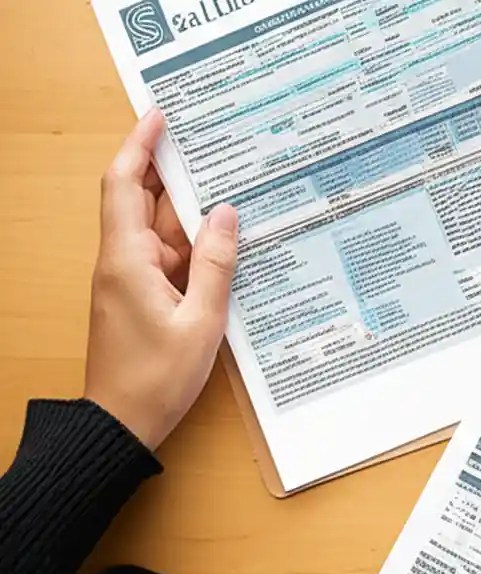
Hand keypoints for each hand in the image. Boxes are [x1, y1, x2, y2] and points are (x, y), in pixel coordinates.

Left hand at [84, 109, 238, 449]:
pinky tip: (227, 244)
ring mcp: (131, 281)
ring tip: (234, 189)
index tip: (161, 117)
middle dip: (174, 172)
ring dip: (192, 213)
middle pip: (144, 201)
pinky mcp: (142, 299)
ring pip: (161, 232)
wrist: (122, 424)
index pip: (124, 184)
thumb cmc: (156, 378)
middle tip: (213, 144)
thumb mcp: (200, 320)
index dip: (140, 146)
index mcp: (126, 259)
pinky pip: (170, 260)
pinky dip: (195, 248)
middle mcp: (122, 262)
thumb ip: (216, 264)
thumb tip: (225, 214)